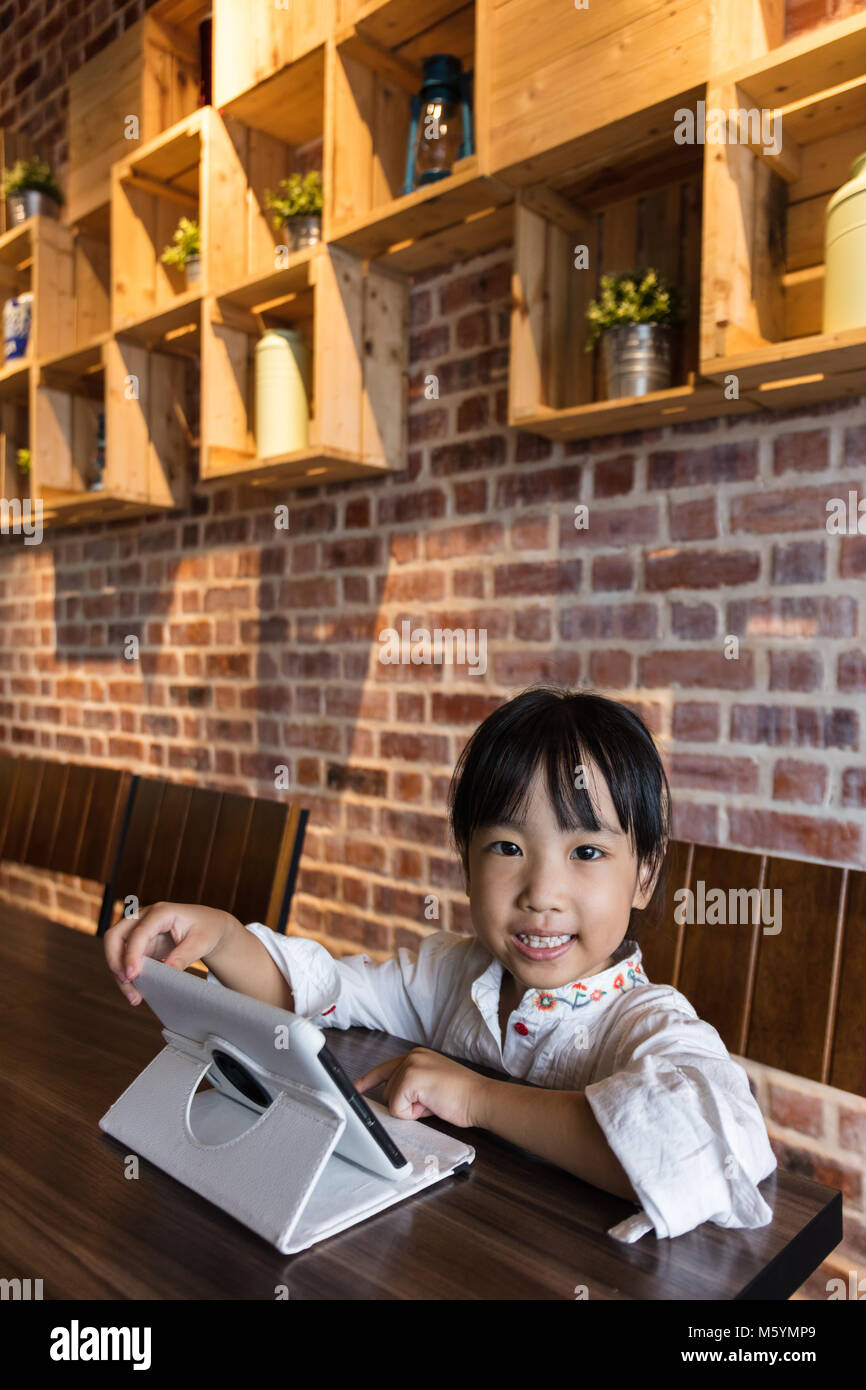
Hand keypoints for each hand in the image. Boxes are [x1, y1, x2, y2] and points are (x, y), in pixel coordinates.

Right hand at [103, 901, 238, 1005]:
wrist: (209, 926)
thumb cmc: (207, 929)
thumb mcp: (201, 943)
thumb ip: (183, 956)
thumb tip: (167, 974)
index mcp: (161, 912)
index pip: (138, 932)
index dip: (131, 954)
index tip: (132, 975)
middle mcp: (144, 917)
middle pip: (115, 936)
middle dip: (115, 961)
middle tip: (127, 983)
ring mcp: (139, 929)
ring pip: (116, 949)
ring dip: (119, 973)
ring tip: (133, 997)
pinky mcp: (139, 944)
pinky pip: (124, 959)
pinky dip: (126, 975)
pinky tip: (136, 991)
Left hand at [354, 1047, 488, 1129]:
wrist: (480, 1098)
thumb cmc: (462, 1097)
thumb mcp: (431, 1087)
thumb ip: (411, 1088)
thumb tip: (393, 1101)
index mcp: (417, 1056)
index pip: (385, 1069)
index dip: (368, 1081)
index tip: (355, 1087)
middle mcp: (412, 1056)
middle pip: (388, 1090)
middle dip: (406, 1104)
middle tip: (432, 1102)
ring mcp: (411, 1065)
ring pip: (392, 1099)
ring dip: (411, 1109)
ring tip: (434, 1102)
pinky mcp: (411, 1078)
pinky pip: (397, 1107)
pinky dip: (412, 1113)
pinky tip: (431, 1104)